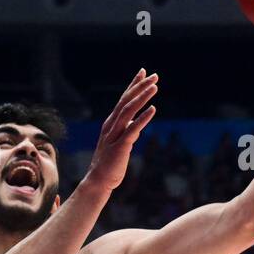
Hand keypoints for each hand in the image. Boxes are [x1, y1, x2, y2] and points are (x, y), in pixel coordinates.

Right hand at [86, 69, 157, 191]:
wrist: (98, 181)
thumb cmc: (109, 164)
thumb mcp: (120, 143)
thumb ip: (127, 131)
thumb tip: (135, 124)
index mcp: (111, 123)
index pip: (123, 99)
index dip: (133, 85)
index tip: (143, 72)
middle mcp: (111, 125)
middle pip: (126, 101)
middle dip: (140, 87)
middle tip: (154, 75)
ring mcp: (114, 135)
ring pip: (128, 111)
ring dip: (142, 97)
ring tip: (155, 86)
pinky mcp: (120, 146)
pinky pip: (132, 129)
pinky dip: (142, 118)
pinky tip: (153, 109)